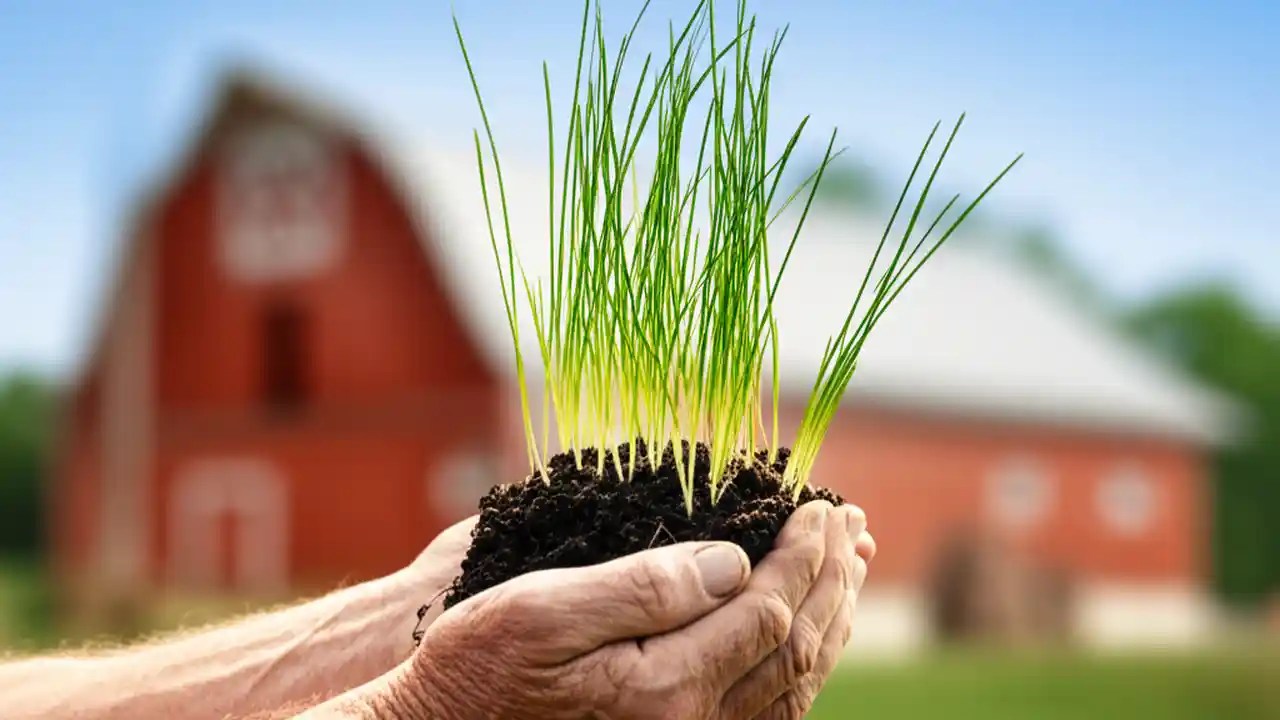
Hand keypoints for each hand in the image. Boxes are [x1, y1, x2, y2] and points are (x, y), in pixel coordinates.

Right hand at [375, 500, 871, 718]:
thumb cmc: (481, 660)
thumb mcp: (546, 607)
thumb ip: (645, 587)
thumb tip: (734, 560)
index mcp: (665, 687)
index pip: (768, 611)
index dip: (804, 554)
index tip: (822, 505)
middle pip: (793, 649)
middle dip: (833, 580)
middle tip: (854, 525)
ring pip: (789, 684)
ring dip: (828, 620)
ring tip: (850, 568)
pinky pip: (764, 709)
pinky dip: (800, 661)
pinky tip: (805, 630)